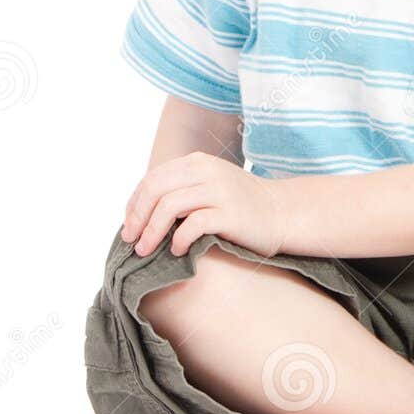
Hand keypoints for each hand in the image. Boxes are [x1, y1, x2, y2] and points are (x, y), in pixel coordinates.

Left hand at [120, 151, 282, 259]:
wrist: (283, 214)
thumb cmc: (240, 206)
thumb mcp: (208, 186)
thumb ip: (180, 189)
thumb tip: (138, 212)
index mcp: (198, 162)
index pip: (152, 179)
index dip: (134, 205)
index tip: (130, 228)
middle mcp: (208, 171)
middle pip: (155, 190)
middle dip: (138, 219)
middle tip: (133, 242)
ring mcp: (220, 190)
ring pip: (169, 206)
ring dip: (152, 232)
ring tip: (147, 251)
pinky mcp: (231, 213)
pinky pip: (193, 225)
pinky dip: (179, 239)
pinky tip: (179, 250)